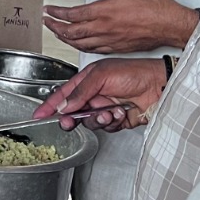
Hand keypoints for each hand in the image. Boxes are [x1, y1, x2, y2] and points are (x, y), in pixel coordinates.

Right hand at [33, 56, 165, 131]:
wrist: (160, 86)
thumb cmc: (135, 72)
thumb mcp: (102, 76)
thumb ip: (80, 92)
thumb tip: (64, 105)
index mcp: (88, 81)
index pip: (63, 94)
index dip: (50, 105)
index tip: (39, 115)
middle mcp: (95, 95)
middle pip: (73, 112)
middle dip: (72, 118)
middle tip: (70, 122)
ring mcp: (106, 107)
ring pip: (90, 122)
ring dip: (98, 119)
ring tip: (109, 112)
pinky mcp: (118, 119)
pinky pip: (106, 127)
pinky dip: (112, 122)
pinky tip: (121, 113)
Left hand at [43, 0, 199, 53]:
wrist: (171, 25)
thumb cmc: (156, 6)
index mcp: (105, 11)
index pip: (72, 14)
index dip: (57, 12)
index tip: (49, 10)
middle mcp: (104, 28)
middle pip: (71, 31)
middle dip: (54, 27)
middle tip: (47, 21)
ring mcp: (110, 40)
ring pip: (79, 43)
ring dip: (64, 38)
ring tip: (56, 32)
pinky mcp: (116, 48)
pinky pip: (92, 49)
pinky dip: (80, 47)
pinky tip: (77, 43)